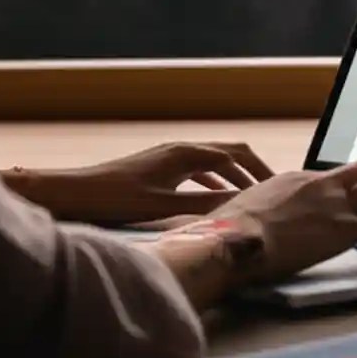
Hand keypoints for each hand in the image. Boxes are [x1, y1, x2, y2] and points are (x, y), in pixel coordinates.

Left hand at [1, 142, 273, 224]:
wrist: (77, 191)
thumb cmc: (117, 198)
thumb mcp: (164, 207)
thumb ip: (203, 206)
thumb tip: (240, 208)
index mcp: (186, 154)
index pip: (236, 156)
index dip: (260, 172)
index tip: (279, 189)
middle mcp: (181, 149)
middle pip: (229, 152)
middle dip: (253, 169)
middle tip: (274, 189)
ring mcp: (169, 156)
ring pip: (213, 160)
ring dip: (234, 175)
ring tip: (251, 195)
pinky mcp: (159, 167)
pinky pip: (197, 168)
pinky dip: (214, 180)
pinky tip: (215, 197)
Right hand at [207, 159, 356, 282]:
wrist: (235, 238)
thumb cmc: (230, 230)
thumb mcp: (245, 208)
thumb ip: (259, 210)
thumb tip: (250, 220)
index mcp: (297, 179)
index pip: (332, 177)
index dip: (345, 189)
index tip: (349, 200)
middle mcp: (321, 184)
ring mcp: (335, 204)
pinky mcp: (346, 228)